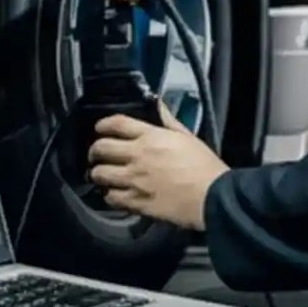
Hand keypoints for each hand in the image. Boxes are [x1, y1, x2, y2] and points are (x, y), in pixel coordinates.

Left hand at [87, 103, 228, 230]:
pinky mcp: (136, 202)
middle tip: (96, 155)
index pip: (117, 123)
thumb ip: (169, 120)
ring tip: (101, 176)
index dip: (103, 125)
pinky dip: (109, 195)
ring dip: (98, 174)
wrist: (213, 198)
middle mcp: (138, 156)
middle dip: (95, 151)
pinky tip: (113, 194)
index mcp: (151, 137)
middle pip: (101, 148)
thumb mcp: (188, 137)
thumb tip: (157, 104)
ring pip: (100, 174)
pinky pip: (111, 198)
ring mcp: (134, 180)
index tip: (99, 129)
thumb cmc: (205, 167)